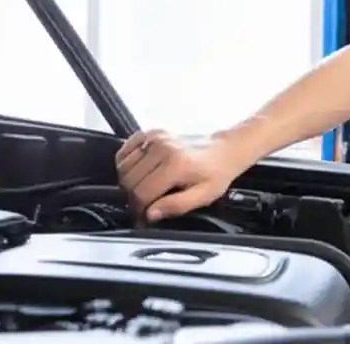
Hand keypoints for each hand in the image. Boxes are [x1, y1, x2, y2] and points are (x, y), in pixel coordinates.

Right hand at [115, 129, 251, 222]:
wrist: (225, 149)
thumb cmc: (216, 174)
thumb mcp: (204, 195)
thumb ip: (176, 206)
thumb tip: (150, 214)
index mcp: (176, 164)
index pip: (142, 192)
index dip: (139, 209)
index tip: (144, 216)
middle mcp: (162, 148)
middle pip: (129, 180)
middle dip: (133, 196)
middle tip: (145, 204)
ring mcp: (155, 138)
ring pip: (123, 167)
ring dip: (128, 181)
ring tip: (144, 188)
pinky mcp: (151, 133)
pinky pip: (124, 152)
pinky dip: (125, 164)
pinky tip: (138, 172)